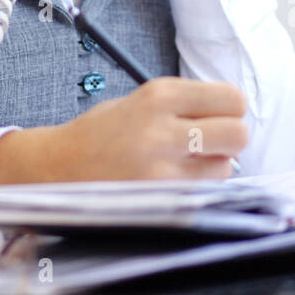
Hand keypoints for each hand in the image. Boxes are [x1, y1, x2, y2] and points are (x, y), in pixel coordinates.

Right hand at [0, 79, 248, 183]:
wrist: (56, 168)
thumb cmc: (103, 133)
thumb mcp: (140, 101)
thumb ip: (185, 105)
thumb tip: (233, 116)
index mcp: (160, 95)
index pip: (232, 99)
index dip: (231, 110)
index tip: (219, 116)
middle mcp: (163, 128)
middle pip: (238, 133)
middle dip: (230, 138)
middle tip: (211, 142)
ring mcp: (162, 169)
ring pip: (225, 168)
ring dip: (212, 167)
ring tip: (180, 165)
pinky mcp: (159, 200)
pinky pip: (203, 193)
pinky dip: (196, 188)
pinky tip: (170, 182)